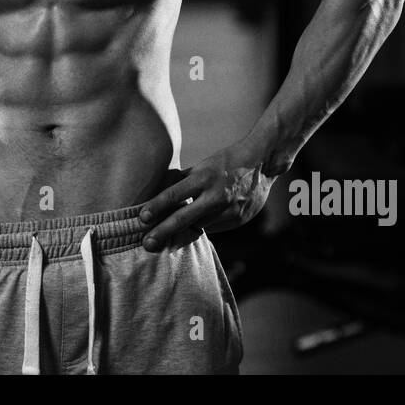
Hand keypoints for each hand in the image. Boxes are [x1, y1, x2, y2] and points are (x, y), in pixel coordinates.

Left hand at [138, 141, 276, 250]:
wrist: (262, 163)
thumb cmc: (227, 161)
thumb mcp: (203, 165)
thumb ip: (184, 180)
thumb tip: (162, 192)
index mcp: (204, 177)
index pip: (173, 195)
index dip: (156, 208)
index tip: (142, 219)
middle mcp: (216, 195)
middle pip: (183, 218)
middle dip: (163, 232)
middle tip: (146, 244)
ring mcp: (228, 210)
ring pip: (199, 226)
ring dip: (184, 230)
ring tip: (168, 236)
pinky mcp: (238, 220)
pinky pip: (214, 228)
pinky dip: (205, 226)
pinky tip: (200, 223)